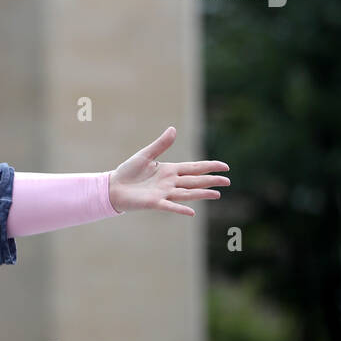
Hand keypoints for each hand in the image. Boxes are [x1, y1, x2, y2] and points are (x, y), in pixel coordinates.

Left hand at [108, 127, 228, 216]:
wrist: (113, 187)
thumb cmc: (128, 172)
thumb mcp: (145, 155)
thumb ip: (161, 144)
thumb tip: (173, 129)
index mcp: (170, 170)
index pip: (194, 168)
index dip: (209, 167)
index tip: (225, 167)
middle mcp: (170, 182)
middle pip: (195, 181)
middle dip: (211, 180)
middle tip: (228, 181)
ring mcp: (164, 193)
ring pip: (187, 193)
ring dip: (201, 194)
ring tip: (217, 194)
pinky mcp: (154, 202)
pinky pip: (170, 206)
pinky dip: (180, 208)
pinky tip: (192, 212)